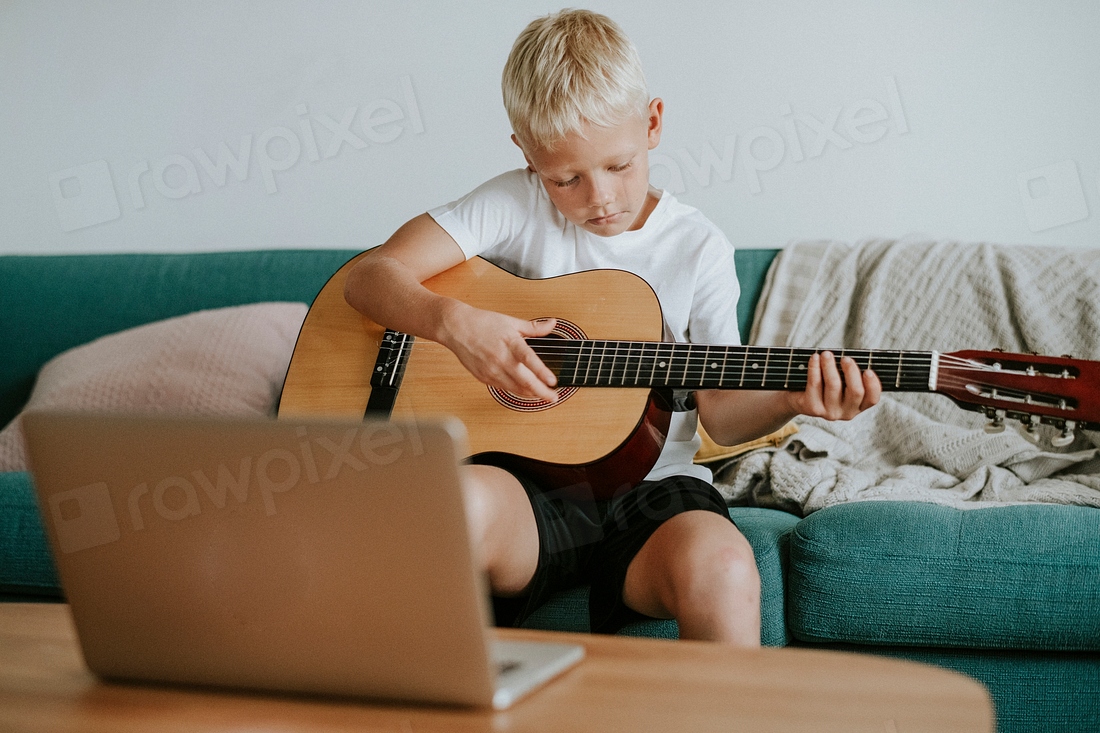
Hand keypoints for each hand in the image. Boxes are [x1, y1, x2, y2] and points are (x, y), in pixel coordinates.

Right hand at [439, 302, 559, 401]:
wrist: (456, 328)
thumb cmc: (482, 323)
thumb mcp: (511, 322)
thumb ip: (534, 328)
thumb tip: (552, 324)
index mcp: (510, 343)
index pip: (529, 360)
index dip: (542, 372)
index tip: (553, 381)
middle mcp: (501, 359)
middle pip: (524, 381)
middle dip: (541, 392)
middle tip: (553, 397)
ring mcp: (491, 370)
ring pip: (515, 388)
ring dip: (530, 394)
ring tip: (543, 396)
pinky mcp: (483, 377)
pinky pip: (504, 388)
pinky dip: (516, 391)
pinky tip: (525, 391)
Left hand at [786, 351, 880, 420]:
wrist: (797, 398)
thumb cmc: (824, 383)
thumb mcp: (841, 380)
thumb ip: (849, 373)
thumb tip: (851, 357)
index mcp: (858, 406)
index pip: (872, 399)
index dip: (873, 385)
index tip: (868, 370)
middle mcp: (846, 412)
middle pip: (855, 391)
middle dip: (851, 372)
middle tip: (846, 358)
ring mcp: (830, 412)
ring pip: (834, 386)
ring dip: (830, 366)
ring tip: (826, 354)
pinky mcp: (813, 408)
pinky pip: (815, 384)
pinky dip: (815, 368)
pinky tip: (814, 358)